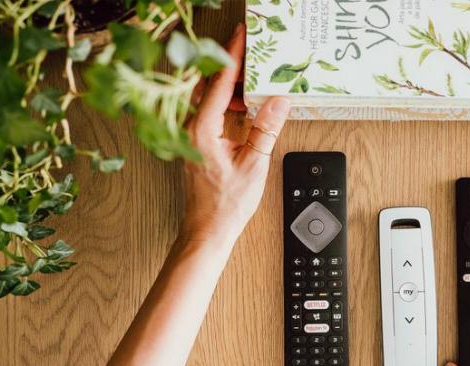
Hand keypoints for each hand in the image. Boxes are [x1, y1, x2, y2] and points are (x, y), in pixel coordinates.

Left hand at [181, 23, 290, 244]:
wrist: (208, 228)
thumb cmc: (225, 204)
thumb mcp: (254, 164)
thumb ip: (266, 129)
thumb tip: (279, 102)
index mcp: (202, 128)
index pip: (220, 81)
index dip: (233, 55)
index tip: (243, 35)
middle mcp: (190, 126)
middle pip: (210, 82)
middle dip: (232, 65)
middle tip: (255, 53)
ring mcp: (190, 133)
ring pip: (209, 95)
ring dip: (231, 86)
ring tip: (256, 82)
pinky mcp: (195, 140)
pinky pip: (209, 110)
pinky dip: (227, 102)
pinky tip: (245, 107)